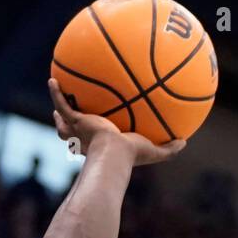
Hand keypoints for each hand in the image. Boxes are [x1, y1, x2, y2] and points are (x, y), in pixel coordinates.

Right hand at [48, 79, 184, 164]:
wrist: (114, 155)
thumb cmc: (131, 157)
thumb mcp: (154, 151)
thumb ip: (168, 148)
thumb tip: (185, 142)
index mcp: (100, 146)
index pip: (93, 141)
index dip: (89, 136)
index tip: (91, 128)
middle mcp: (86, 138)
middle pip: (72, 132)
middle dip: (67, 124)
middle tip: (65, 114)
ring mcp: (79, 128)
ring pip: (62, 118)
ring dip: (58, 107)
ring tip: (56, 91)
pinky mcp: (76, 120)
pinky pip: (63, 103)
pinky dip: (56, 93)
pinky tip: (52, 80)